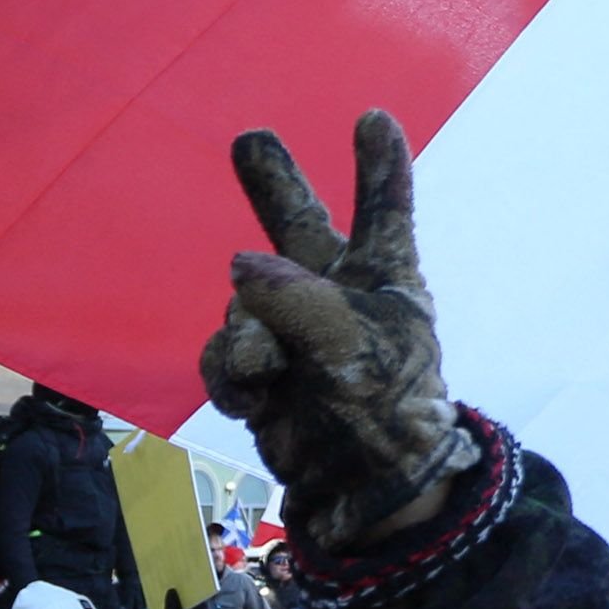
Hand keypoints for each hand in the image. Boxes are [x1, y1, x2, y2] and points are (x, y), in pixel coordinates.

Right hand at [202, 113, 474, 551]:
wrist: (362, 490)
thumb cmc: (384, 410)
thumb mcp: (356, 347)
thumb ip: (299, 297)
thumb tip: (241, 267)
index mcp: (384, 279)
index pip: (383, 212)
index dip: (379, 166)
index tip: (375, 117)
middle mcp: (335, 294)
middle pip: (296, 225)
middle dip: (271, 182)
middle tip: (249, 137)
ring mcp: (290, 330)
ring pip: (242, 303)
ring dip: (249, 337)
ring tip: (273, 374)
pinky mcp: (257, 369)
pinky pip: (224, 352)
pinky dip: (233, 374)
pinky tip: (256, 397)